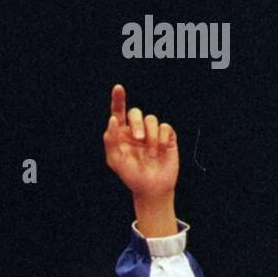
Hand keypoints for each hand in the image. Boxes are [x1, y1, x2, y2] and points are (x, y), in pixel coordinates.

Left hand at [104, 85, 178, 199]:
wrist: (152, 188)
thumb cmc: (132, 176)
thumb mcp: (116, 160)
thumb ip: (111, 140)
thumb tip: (112, 120)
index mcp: (121, 134)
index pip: (118, 112)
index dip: (118, 99)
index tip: (118, 88)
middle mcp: (136, 130)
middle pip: (136, 113)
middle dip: (137, 123)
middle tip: (138, 139)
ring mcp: (151, 133)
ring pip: (151, 119)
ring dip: (150, 136)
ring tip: (150, 154)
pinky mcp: (166, 136)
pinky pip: (164, 127)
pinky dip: (161, 138)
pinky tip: (160, 150)